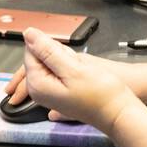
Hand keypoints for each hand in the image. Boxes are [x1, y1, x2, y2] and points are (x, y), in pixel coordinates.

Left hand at [5, 46, 146, 105]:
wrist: (118, 112)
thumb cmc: (100, 93)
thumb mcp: (73, 68)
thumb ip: (47, 51)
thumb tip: (28, 34)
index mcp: (37, 84)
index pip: (31, 51)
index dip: (52, 47)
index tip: (68, 56)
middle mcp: (39, 90)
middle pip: (41, 57)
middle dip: (59, 55)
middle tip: (77, 66)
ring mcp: (49, 92)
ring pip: (53, 61)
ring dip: (68, 60)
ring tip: (83, 71)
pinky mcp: (60, 91)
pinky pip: (61, 70)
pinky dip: (72, 68)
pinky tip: (84, 75)